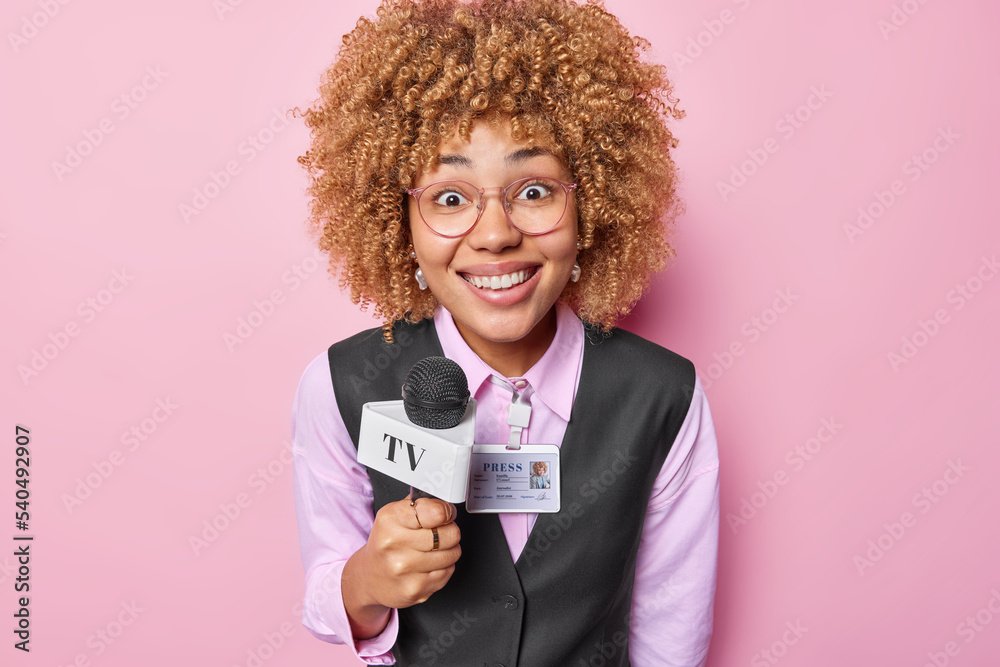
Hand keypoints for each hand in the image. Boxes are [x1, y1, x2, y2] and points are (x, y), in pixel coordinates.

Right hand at [342, 494, 459, 637]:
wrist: (370, 576)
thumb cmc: (387, 543)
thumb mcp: (395, 515)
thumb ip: (420, 504)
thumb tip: (445, 502)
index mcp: (389, 520)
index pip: (436, 511)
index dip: (446, 512)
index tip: (445, 514)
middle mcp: (393, 544)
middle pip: (449, 534)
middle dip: (450, 531)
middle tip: (439, 533)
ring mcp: (403, 569)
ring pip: (452, 554)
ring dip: (449, 550)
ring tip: (433, 550)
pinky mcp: (414, 589)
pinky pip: (448, 572)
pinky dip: (444, 568)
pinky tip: (429, 565)